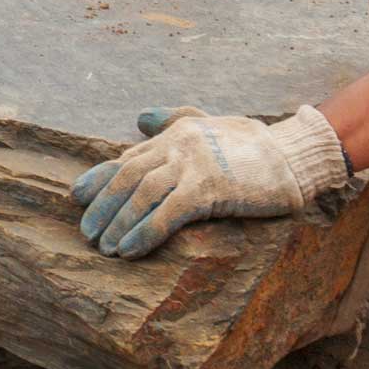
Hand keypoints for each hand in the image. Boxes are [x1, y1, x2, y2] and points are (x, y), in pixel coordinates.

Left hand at [70, 104, 351, 258]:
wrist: (290, 157)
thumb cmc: (252, 145)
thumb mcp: (210, 124)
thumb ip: (174, 119)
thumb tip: (140, 117)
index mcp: (177, 131)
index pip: (129, 156)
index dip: (100, 177)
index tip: (77, 195)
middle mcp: (178, 143)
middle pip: (128, 175)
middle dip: (103, 204)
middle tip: (86, 231)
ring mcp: (192, 163)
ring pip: (141, 195)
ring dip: (118, 223)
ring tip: (105, 247)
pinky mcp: (208, 187)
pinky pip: (166, 213)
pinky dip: (143, 232)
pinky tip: (129, 250)